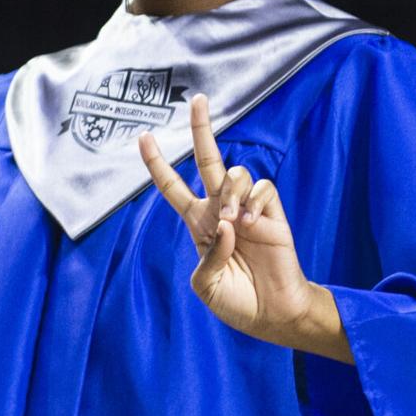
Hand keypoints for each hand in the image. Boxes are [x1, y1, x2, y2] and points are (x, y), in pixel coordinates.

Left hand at [138, 94, 351, 362]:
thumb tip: (225, 224)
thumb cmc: (236, 302)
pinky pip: (264, 187)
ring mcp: (248, 208)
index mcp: (198, 224)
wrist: (272, 315)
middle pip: (208, 159)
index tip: (142, 137)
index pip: (173, 187)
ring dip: (232, 192)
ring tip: (234, 222)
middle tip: (198, 100)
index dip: (157, 164)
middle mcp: (221, 209)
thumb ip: (208, 256)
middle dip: (201, 128)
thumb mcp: (206, 285)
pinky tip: (254, 225)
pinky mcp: (273, 213)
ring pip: (237, 173)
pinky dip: (255, 202)